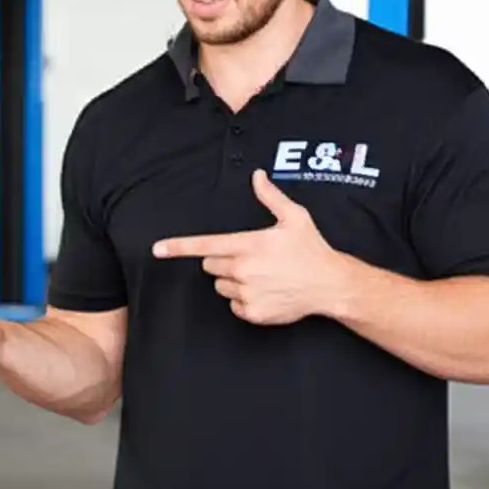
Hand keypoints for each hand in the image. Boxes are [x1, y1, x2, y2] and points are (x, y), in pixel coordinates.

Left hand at [152, 169, 349, 324]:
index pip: (205, 245)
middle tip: (249, 258)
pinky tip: (265, 291)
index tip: (157, 249)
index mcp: (248, 245)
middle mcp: (243, 269)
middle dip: (222, 261)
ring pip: (220, 286)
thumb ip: (270, 197)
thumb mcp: (295, 218)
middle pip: (210, 266)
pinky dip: (243, 300)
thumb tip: (257, 176)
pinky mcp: (253, 312)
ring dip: (232, 281)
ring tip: (260, 275)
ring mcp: (247, 293)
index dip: (178, 247)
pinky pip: (233, 305)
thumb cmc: (311, 249)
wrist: (330, 285)